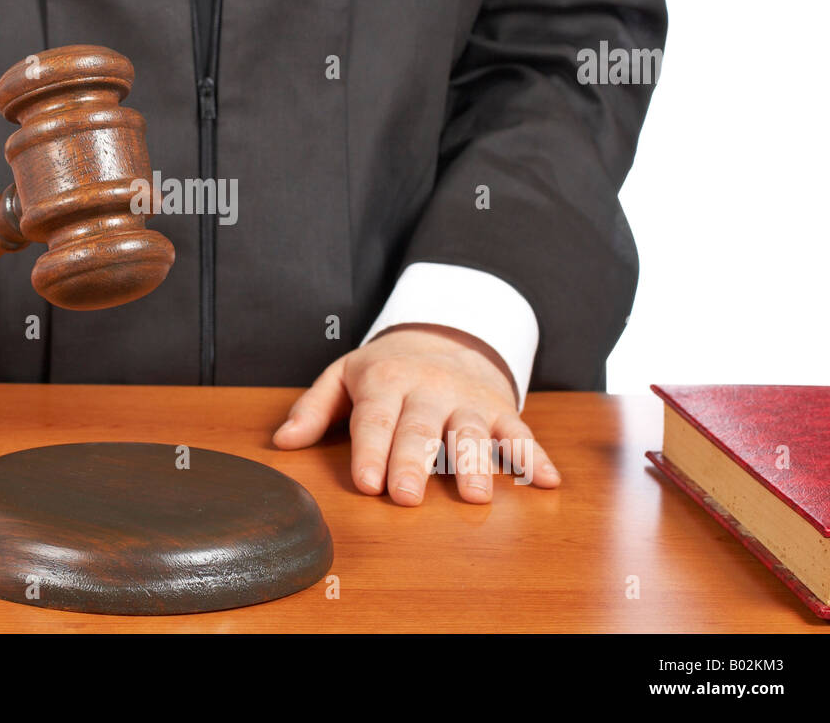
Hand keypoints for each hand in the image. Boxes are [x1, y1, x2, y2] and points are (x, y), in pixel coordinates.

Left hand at [273, 323, 560, 502]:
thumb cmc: (386, 368)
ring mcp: (468, 399)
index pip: (375, 417)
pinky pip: (521, 433)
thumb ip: (314, 408)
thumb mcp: (343, 376)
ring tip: (474, 498)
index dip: (370, 449)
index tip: (366, 482)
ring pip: (472, 432)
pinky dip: (535, 458)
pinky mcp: (501, 409)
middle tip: (405, 498)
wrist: (445, 332)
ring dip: (474, 465)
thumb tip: (282, 442)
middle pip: (420, 427)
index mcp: (385, 378)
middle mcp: (429, 388)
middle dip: (412, 462)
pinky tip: (547, 482)